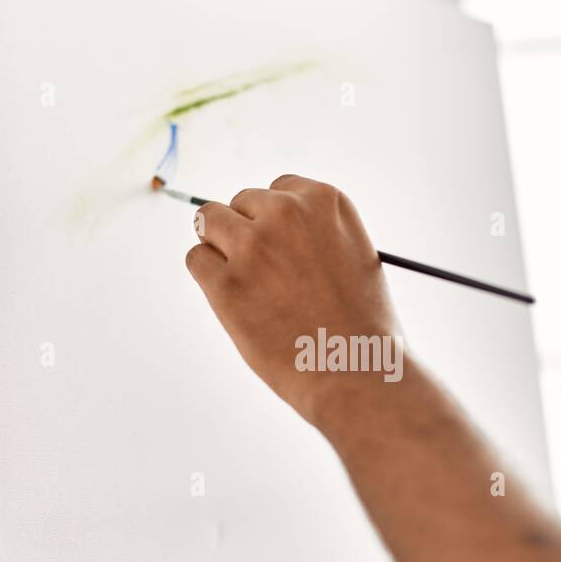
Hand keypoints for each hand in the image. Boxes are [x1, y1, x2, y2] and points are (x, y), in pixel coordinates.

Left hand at [184, 175, 402, 424]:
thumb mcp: (356, 257)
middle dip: (246, 233)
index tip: (282, 250)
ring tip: (244, 284)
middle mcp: (286, 214)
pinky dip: (209, 279)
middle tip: (264, 276)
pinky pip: (197, 260)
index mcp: (325, 202)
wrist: (356, 372)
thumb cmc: (363, 327)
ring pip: (208, 222)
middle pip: (240, 203)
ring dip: (219, 248)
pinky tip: (235, 303)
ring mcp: (253, 246)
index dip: (275, 221)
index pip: (278, 189)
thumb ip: (318, 233)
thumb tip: (270, 227)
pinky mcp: (225, 282)